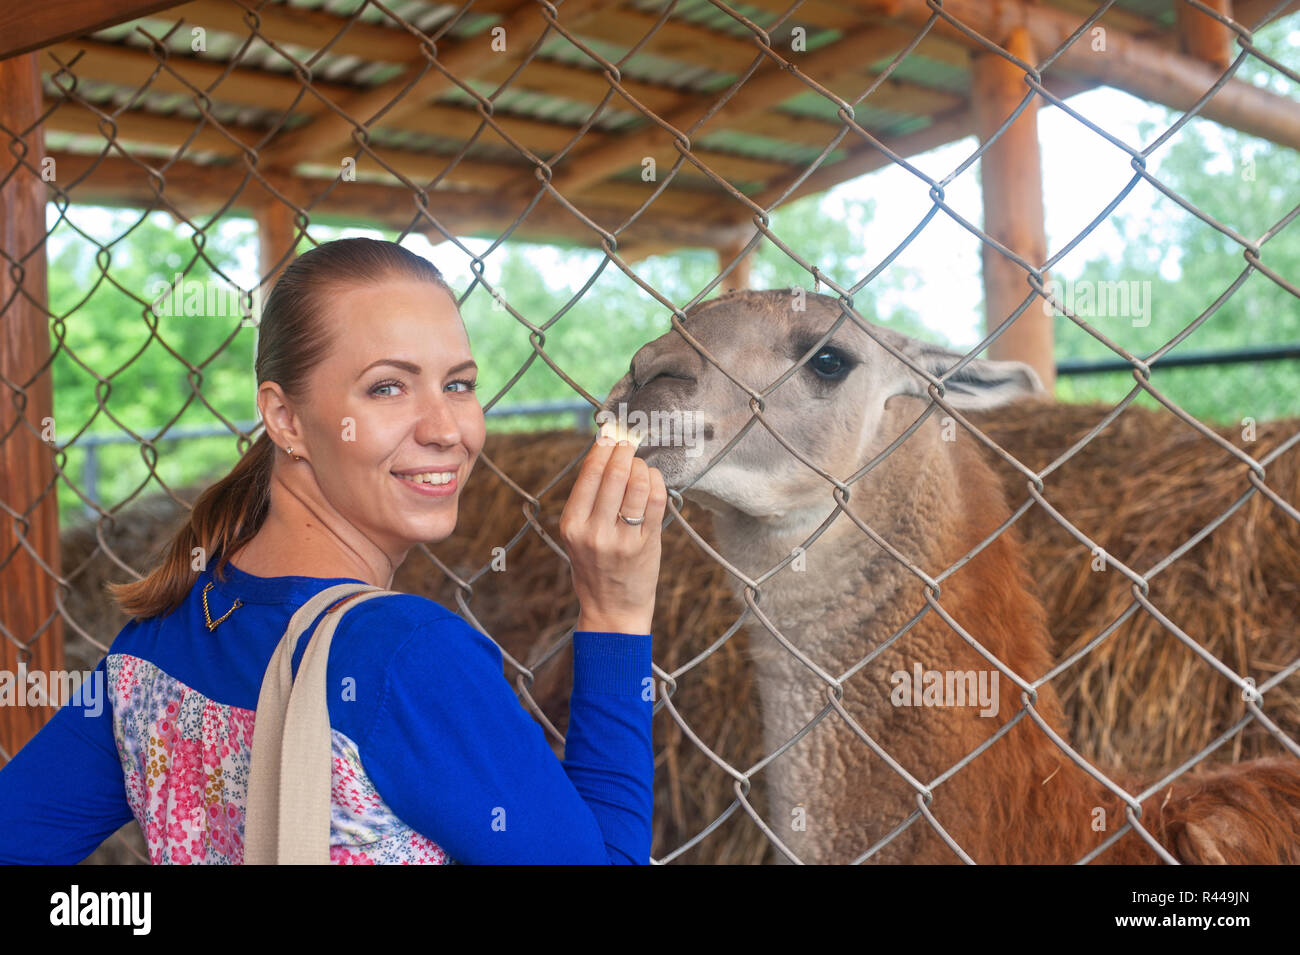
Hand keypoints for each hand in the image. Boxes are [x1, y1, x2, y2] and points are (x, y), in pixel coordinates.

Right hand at [559, 430, 666, 634]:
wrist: (613, 610)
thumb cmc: (595, 569)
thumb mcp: (578, 536)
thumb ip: (588, 501)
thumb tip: (604, 455)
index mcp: (572, 525)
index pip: (588, 475)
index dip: (602, 449)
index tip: (610, 437)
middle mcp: (594, 531)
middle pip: (613, 475)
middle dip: (624, 453)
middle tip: (628, 444)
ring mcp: (622, 539)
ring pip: (637, 485)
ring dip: (641, 467)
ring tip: (640, 465)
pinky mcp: (646, 544)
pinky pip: (656, 501)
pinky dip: (656, 482)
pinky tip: (652, 480)